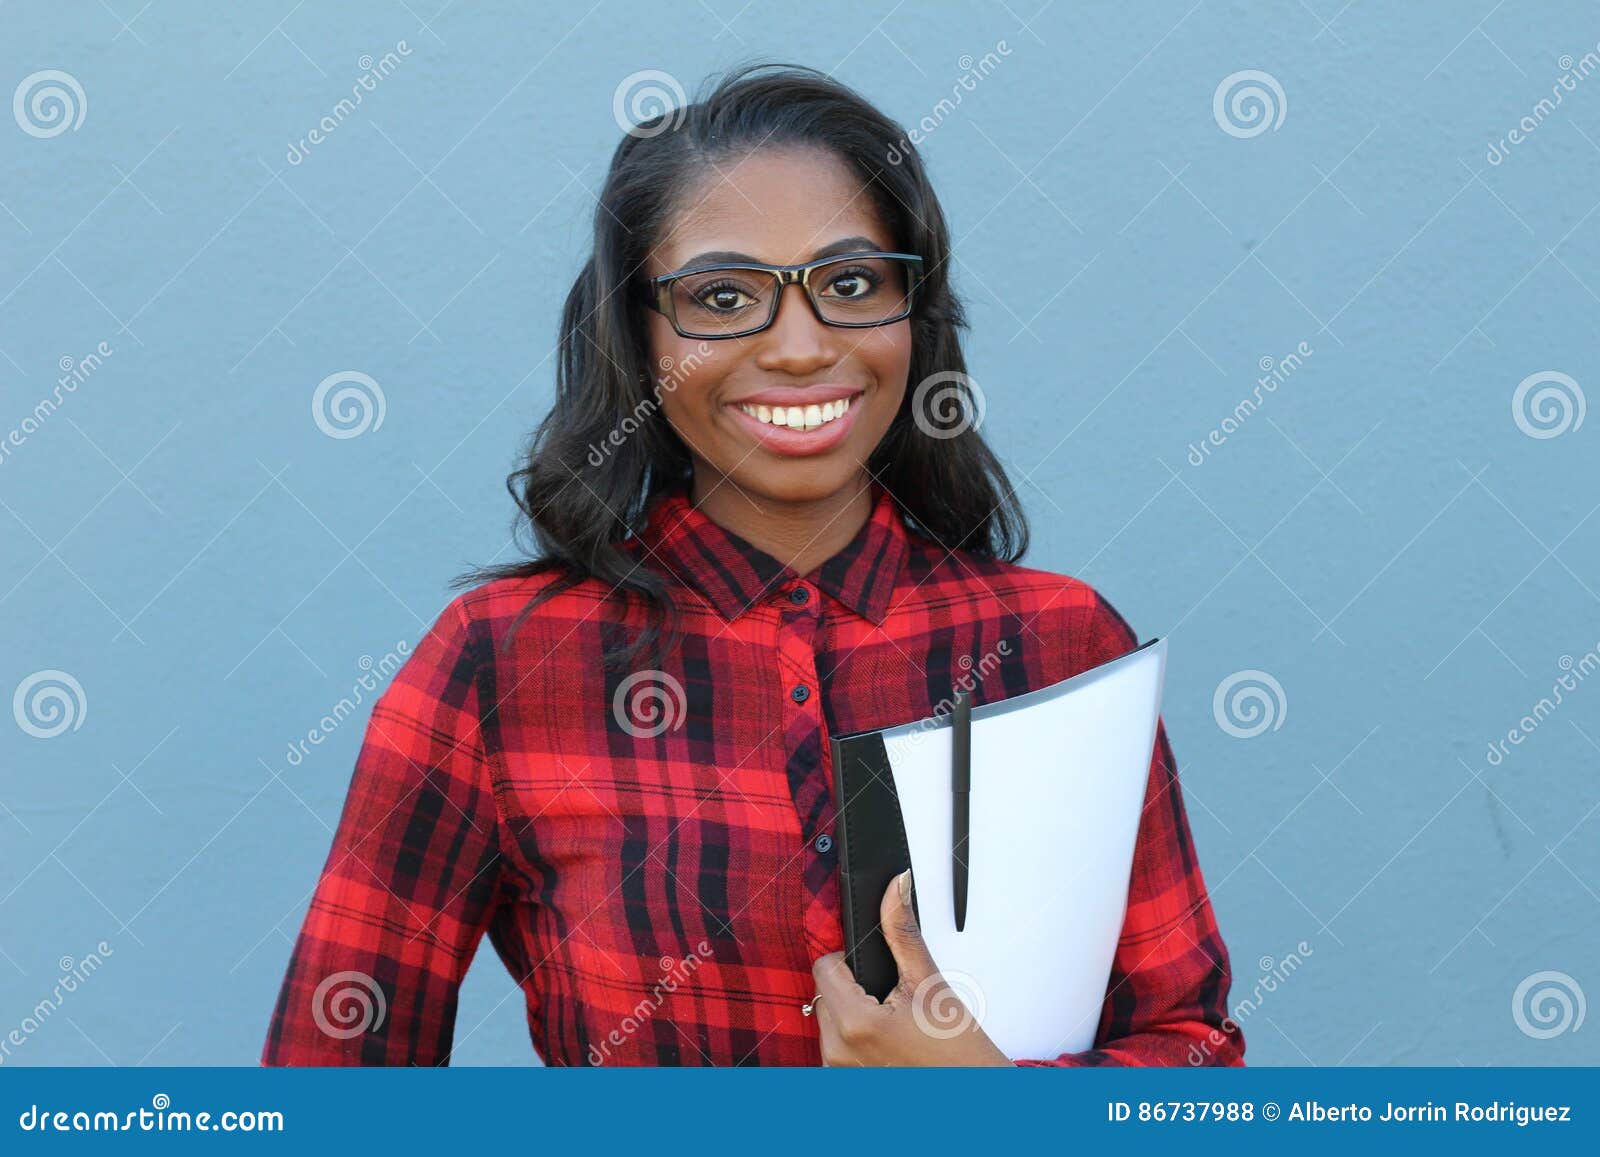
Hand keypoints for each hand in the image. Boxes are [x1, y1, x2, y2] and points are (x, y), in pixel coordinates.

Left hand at [810, 869, 1013, 1065]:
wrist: (972, 1095)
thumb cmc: (958, 1051)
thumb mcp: (928, 983)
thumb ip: (903, 931)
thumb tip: (896, 886)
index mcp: (854, 1024)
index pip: (824, 968)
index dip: (851, 960)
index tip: (878, 969)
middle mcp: (837, 1052)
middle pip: (825, 993)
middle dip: (854, 988)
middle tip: (894, 1000)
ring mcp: (838, 1072)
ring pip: (829, 1019)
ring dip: (852, 1013)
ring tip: (893, 1023)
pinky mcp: (844, 1083)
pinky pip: (835, 1046)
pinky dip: (854, 1038)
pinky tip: (886, 1043)